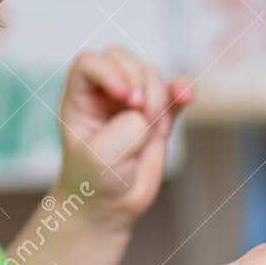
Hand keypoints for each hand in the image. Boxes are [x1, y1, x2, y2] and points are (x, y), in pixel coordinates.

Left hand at [56, 46, 191, 225]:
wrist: (110, 206)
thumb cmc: (94, 180)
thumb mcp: (100, 157)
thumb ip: (125, 129)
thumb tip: (146, 115)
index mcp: (79, 98)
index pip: (90, 62)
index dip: (110, 70)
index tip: (123, 95)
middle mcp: (104, 94)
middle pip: (123, 58)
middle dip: (138, 79)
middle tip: (139, 111)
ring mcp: (132, 103)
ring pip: (151, 75)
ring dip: (157, 97)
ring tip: (151, 130)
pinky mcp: (157, 116)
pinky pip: (173, 91)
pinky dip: (182, 90)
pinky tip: (186, 98)